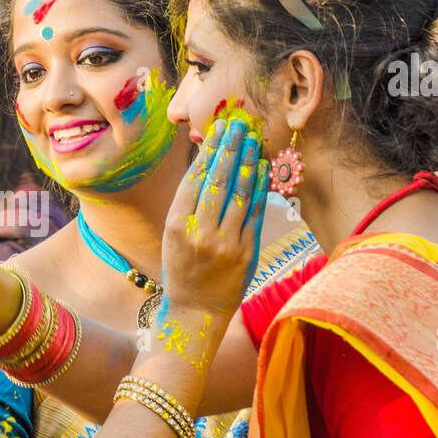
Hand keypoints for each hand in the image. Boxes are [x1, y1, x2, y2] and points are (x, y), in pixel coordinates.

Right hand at [152, 119, 267, 368]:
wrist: (195, 311)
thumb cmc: (182, 269)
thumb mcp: (174, 235)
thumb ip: (189, 205)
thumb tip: (208, 165)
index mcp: (176, 225)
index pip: (195, 179)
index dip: (208, 152)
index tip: (217, 130)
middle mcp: (199, 232)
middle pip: (218, 181)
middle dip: (229, 149)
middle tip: (238, 125)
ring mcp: (225, 243)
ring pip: (239, 194)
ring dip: (247, 163)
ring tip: (252, 141)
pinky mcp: (246, 253)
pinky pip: (254, 213)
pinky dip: (259, 188)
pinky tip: (263, 170)